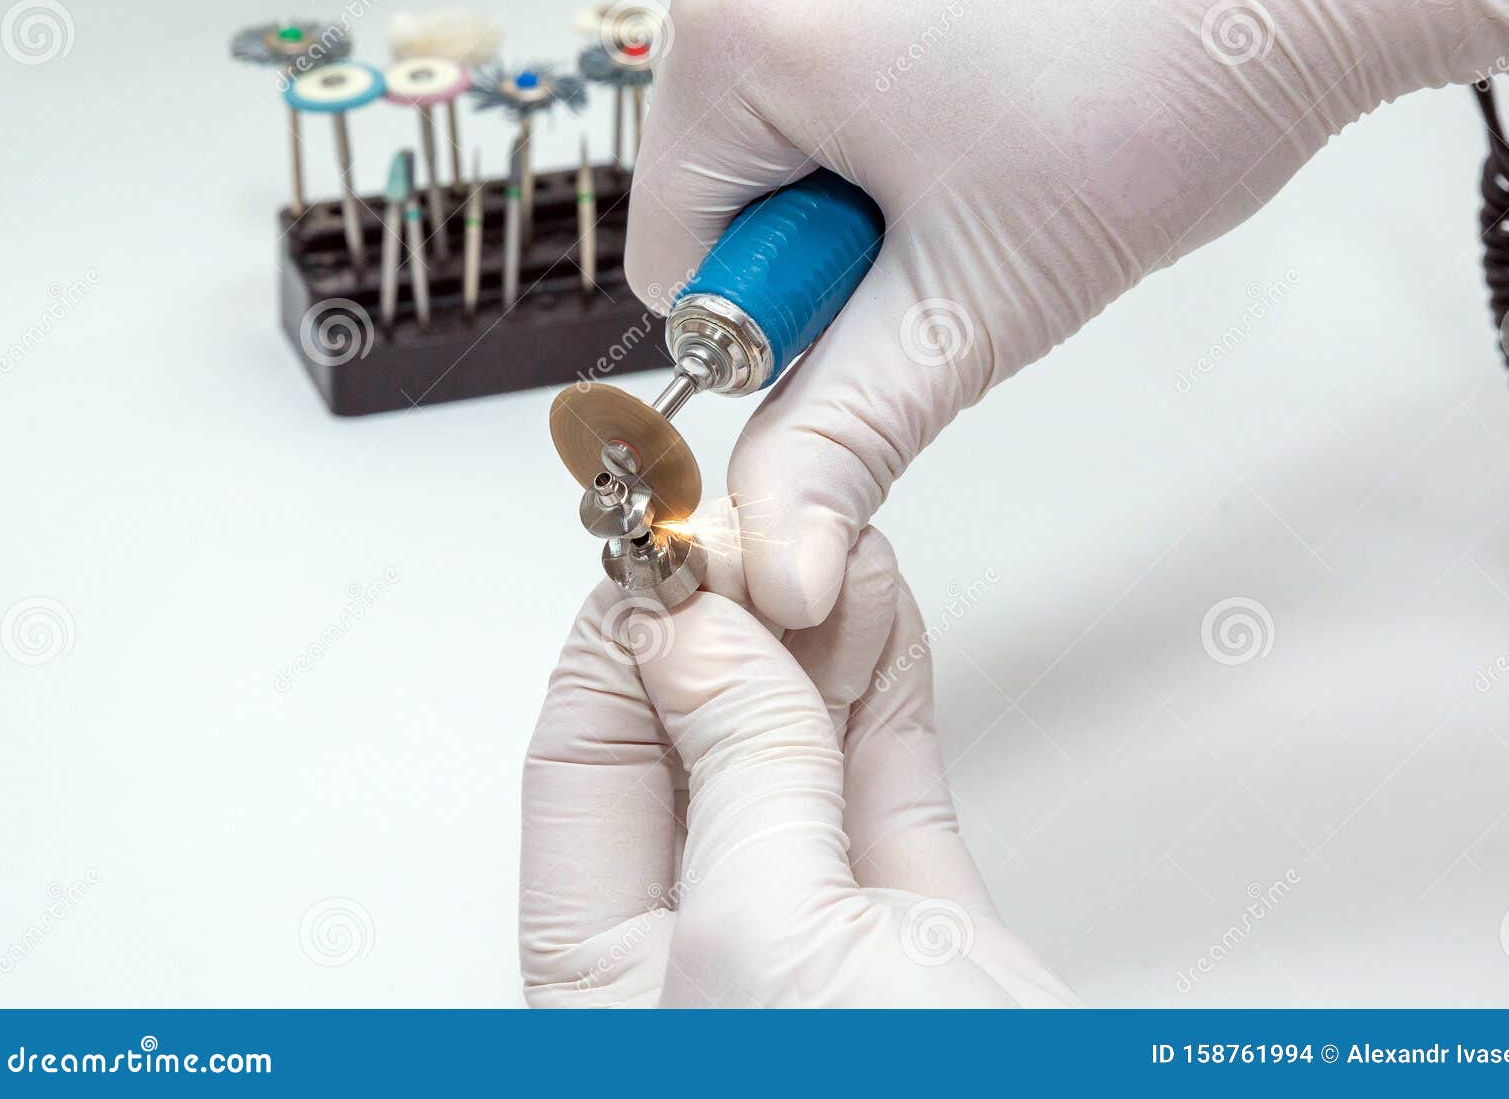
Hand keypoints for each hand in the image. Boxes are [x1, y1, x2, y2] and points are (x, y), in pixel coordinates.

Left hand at [520, 514, 1073, 1006]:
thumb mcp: (769, 947)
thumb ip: (734, 779)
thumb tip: (692, 643)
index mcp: (609, 983)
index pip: (585, 766)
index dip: (622, 643)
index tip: (662, 547)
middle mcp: (699, 956)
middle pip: (690, 744)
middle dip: (723, 626)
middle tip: (753, 524)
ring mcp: (817, 935)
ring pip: (795, 749)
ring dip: (810, 639)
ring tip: (822, 539)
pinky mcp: (923, 929)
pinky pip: (887, 779)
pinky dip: (886, 687)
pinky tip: (878, 612)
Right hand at [625, 0, 1508, 627]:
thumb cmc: (1183, 73)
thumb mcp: (981, 298)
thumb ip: (848, 435)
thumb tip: (769, 557)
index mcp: (739, 28)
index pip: (673, 259)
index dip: (794, 306)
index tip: (910, 265)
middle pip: (720, 172)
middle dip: (831, 215)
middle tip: (969, 187)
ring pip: (773, 103)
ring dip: (863, 140)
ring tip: (992, 114)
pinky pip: (820, 21)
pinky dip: (888, 62)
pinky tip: (991, 53)